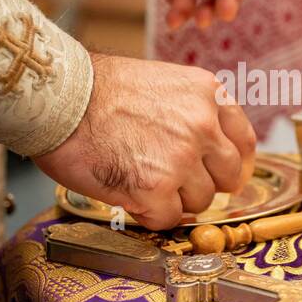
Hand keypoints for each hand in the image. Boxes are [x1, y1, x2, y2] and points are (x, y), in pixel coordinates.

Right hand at [35, 53, 256, 229]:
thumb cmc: (94, 90)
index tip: (218, 174)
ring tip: (138, 180)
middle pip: (227, 176)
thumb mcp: (160, 83)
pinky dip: (149, 214)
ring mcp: (182, 158)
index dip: (229, 163)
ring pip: (199, 201)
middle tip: (173, 183)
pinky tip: (128, 196)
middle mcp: (203, 124)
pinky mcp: (156, 189)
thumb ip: (189, 112)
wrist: (57, 97)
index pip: (243, 141)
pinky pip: (168, 218)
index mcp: (207, 93)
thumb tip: (205, 150)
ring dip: (172, 199)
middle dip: (203, 184)